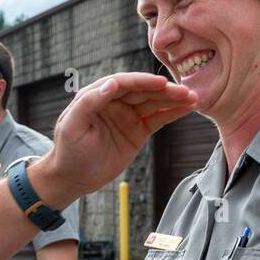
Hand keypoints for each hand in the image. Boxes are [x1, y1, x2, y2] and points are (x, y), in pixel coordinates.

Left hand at [35, 73, 195, 203]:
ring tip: (192, 98)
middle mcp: (114, 102)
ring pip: (153, 102)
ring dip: (172, 99)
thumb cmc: (67, 152)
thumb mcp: (72, 127)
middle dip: (163, 90)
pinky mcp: (137, 131)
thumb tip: (111, 83)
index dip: (141, 81)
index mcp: (96, 95)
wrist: (73, 178)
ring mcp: (128, 116)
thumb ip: (88, 103)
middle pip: (142, 91)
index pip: (122, 83)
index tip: (160, 83)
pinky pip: (157, 118)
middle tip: (184, 91)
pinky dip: (172, 112)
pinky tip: (187, 107)